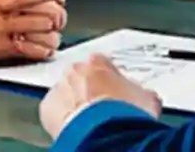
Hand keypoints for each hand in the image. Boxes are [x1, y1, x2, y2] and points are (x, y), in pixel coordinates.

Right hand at [0, 0, 64, 64]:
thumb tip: (13, 0)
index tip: (54, 0)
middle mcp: (5, 7)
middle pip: (44, 4)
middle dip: (55, 13)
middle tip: (58, 21)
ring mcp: (4, 26)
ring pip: (42, 25)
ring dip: (51, 32)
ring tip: (53, 38)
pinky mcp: (1, 46)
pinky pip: (31, 47)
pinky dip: (42, 50)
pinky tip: (43, 52)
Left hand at [40, 54, 161, 140]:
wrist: (105, 132)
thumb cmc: (125, 113)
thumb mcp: (147, 99)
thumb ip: (142, 92)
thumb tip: (147, 98)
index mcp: (98, 63)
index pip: (102, 64)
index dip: (109, 80)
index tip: (115, 92)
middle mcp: (76, 70)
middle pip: (81, 78)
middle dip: (89, 91)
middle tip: (102, 109)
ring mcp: (60, 88)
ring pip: (66, 95)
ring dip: (75, 105)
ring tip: (89, 123)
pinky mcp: (47, 108)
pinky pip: (53, 112)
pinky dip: (62, 120)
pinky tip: (76, 130)